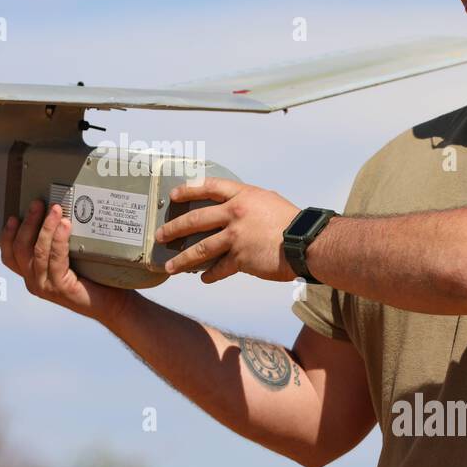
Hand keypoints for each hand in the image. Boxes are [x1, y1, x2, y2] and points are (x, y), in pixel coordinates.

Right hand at [0, 198, 132, 323]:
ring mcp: (46, 287)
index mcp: (32, 275)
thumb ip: (57, 245)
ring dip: (46, 227)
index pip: (9, 256)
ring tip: (56, 210)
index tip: (14, 216)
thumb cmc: (92, 278)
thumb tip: (58, 212)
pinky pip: (56, 259)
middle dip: (29, 223)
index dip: (8, 235)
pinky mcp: (62, 288)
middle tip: (38, 203)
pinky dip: (59, 239)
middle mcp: (34, 282)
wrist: (112, 304)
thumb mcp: (68, 260)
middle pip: (21, 250)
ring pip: (38, 252)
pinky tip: (65, 226)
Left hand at [154, 177, 300, 283]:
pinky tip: (204, 278)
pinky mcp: (241, 258)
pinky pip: (219, 268)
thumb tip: (236, 208)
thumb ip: (249, 204)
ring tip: (170, 267)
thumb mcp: (268, 202)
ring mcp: (236, 237)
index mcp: (243, 196)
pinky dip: (210, 275)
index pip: (210, 188)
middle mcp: (235, 214)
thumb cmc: (292, 222)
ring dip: (183, 260)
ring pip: (200, 249)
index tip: (174, 195)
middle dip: (174, 228)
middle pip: (196, 219)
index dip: (190, 190)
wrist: (306, 243)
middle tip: (160, 235)